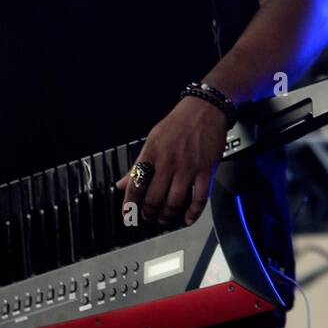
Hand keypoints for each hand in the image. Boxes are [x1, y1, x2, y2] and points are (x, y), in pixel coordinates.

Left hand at [116, 97, 230, 228]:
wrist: (204, 109)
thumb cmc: (177, 124)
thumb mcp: (153, 139)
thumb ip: (138, 164)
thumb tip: (121, 184)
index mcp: (152, 153)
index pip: (136, 184)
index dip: (129, 204)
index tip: (127, 215)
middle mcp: (168, 162)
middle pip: (154, 198)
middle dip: (149, 213)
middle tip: (148, 217)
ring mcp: (188, 167)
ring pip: (175, 202)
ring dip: (168, 216)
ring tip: (164, 219)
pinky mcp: (206, 170)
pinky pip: (200, 198)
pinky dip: (193, 213)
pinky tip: (188, 219)